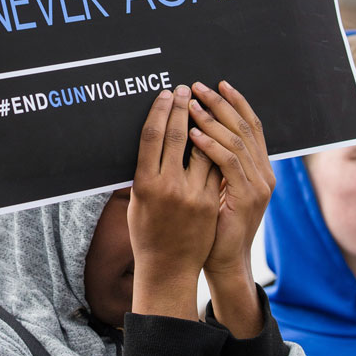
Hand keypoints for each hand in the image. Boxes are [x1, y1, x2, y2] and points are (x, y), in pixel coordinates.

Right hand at [128, 86, 222, 319]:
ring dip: (204, 122)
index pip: (152, 136)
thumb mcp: (137, 200)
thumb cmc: (147, 231)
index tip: (166, 93)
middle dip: (183, 107)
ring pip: (202, 148)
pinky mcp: (210, 201)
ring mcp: (192, 194)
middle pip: (177, 135)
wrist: (169, 266)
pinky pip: (216, 167)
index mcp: (144, 183)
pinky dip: (217, 147)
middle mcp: (168, 186)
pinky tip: (218, 132)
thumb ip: (145, 170)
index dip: (160, 110)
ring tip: (204, 104)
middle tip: (187, 88)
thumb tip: (153, 137)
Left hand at [188, 81, 274, 335]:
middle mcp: (264, 174)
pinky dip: (210, 145)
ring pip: (237, 140)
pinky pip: (228, 163)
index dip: (236, 103)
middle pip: (246, 127)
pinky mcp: (246, 198)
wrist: (223, 263)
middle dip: (221, 103)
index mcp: (259, 170)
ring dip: (212, 119)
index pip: (251, 126)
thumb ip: (214, 164)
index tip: (217, 84)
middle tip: (198, 86)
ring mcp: (258, 186)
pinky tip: (193, 134)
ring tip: (190, 104)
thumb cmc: (213, 226)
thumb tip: (195, 132)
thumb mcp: (216, 188)